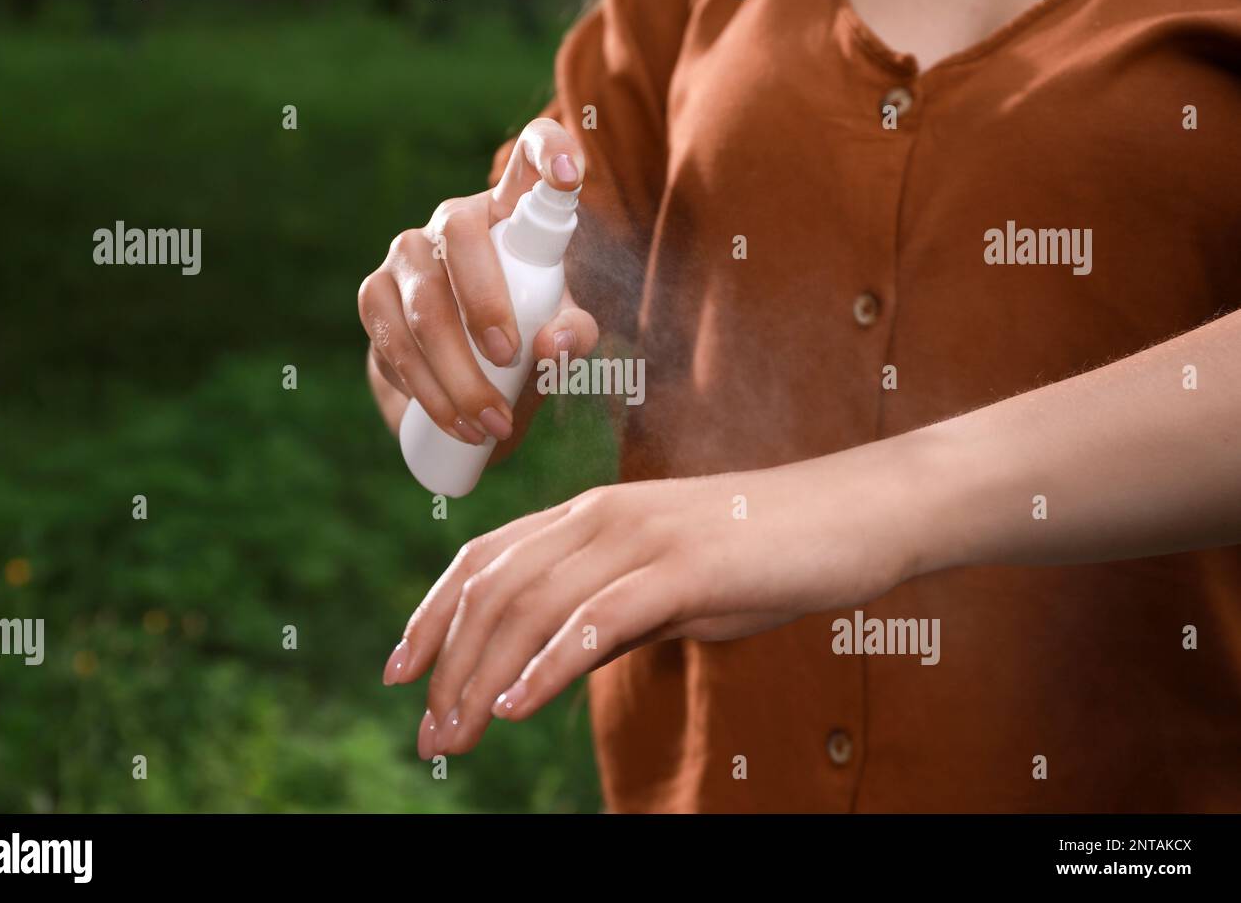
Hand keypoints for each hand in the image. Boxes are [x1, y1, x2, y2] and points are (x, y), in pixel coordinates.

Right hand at [358, 118, 598, 447]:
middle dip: (484, 301)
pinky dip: (426, 387)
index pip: (528, 160)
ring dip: (456, 370)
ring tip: (492, 422)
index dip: (549, 152)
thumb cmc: (524, 338)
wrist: (460, 381)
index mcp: (510, 213)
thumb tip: (550, 346)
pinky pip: (392, 338)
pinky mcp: (374, 297)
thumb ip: (572, 336)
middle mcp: (454, 220)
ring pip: (422, 302)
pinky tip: (454, 420)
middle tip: (509, 358)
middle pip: (461, 234)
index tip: (573, 172)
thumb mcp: (558, 336)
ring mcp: (408, 255)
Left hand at [382, 438, 932, 758]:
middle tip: (429, 735)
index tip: (400, 672)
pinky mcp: (685, 566)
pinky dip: (551, 664)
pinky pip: (601, 618)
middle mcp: (601, 515)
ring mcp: (642, 536)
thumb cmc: (763, 555)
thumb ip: (607, 614)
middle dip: (447, 664)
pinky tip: (519, 705)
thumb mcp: (669, 586)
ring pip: (532, 604)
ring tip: (458, 734)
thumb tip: (552, 664)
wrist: (852, 517)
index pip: (484, 558)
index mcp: (590, 515)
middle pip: (494, 588)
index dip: (431, 615)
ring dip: (484, 675)